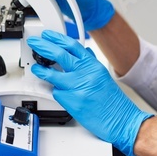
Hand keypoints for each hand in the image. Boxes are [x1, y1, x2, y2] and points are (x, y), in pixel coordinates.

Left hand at [27, 30, 152, 155]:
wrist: (121, 120)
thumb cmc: (113, 101)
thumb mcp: (103, 76)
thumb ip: (91, 63)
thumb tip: (84, 51)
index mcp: (93, 65)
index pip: (72, 45)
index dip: (57, 38)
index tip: (47, 35)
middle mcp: (85, 74)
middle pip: (59, 54)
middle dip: (43, 47)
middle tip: (35, 44)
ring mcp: (77, 87)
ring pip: (52, 74)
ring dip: (41, 70)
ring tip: (36, 68)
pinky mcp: (72, 102)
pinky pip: (57, 93)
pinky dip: (55, 91)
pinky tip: (57, 91)